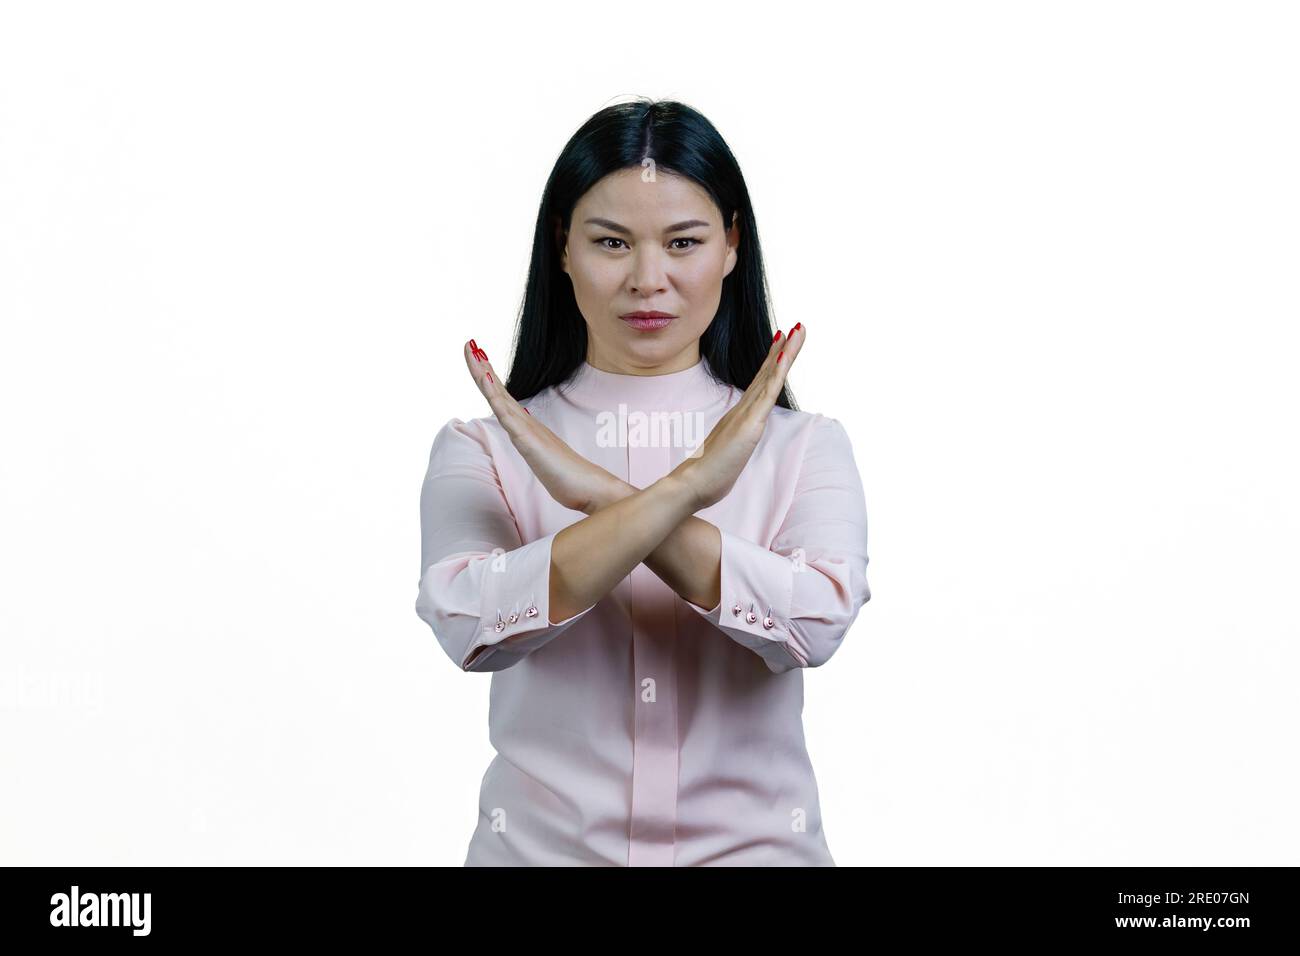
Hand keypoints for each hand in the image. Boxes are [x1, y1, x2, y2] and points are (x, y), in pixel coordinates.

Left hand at [463, 340, 620, 513]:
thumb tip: (538, 447)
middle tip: (469, 345)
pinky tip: (486, 382)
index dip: (490, 380)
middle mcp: (527, 424)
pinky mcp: (529, 442)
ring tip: (473, 352)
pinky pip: (507, 416)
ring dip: (484, 375)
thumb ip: (542, 453)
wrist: (590, 489)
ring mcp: (528, 431)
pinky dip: (495, 397)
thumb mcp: (548, 464)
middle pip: (499, 392)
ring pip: (500, 398)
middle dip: (482, 368)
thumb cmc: (571, 480)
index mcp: (528, 429)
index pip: (504, 400)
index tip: (479, 360)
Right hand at [668, 324, 804, 511]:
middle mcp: (742, 409)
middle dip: (783, 349)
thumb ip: (734, 444)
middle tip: (796, 327)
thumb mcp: (728, 454)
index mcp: (739, 416)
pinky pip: (767, 394)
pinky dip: (777, 373)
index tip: (781, 343)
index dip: (772, 362)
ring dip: (785, 352)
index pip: (760, 384)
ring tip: (797, 330)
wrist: (692, 483)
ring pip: (770, 377)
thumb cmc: (708, 475)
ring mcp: (746, 415)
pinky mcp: (749, 425)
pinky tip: (785, 357)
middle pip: (767, 373)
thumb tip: (736, 443)